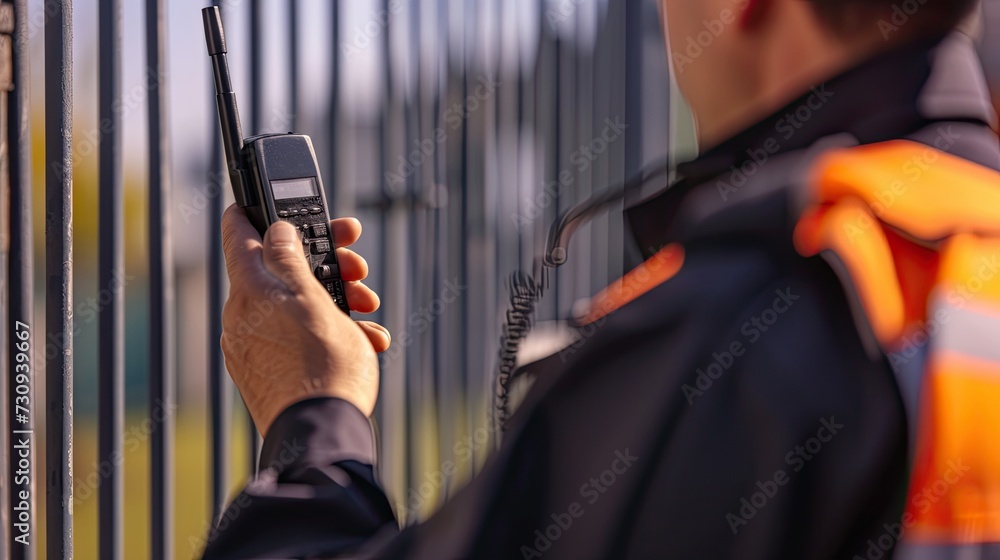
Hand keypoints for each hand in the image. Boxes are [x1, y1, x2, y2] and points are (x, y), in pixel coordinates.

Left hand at [220, 204, 389, 435]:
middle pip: (280, 271)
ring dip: (335, 300)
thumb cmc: (321, 366)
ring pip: (295, 306)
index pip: (237, 233)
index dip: (256, 209)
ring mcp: (254, 347)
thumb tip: (274, 229)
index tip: (272, 197)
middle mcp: (242, 317)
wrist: (320, 434)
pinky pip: (297, 339)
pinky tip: (360, 342)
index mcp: (248, 291)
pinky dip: (327, 333)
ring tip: (366, 313)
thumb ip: (288, 258)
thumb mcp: (311, 298)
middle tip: (356, 265)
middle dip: (324, 263)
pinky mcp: (269, 373)